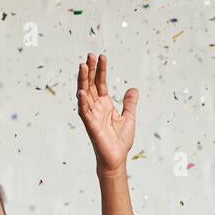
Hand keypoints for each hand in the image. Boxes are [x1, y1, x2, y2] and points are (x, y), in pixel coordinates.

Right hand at [76, 53, 138, 174]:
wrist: (117, 158)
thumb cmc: (120, 141)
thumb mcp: (129, 118)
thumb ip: (130, 103)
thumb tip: (133, 89)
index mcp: (104, 105)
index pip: (100, 83)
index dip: (100, 70)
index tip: (101, 56)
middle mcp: (96, 108)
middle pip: (90, 85)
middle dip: (90, 70)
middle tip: (89, 55)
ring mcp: (92, 116)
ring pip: (85, 95)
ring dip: (83, 81)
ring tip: (83, 66)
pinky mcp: (91, 126)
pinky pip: (84, 112)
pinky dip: (82, 102)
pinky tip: (81, 91)